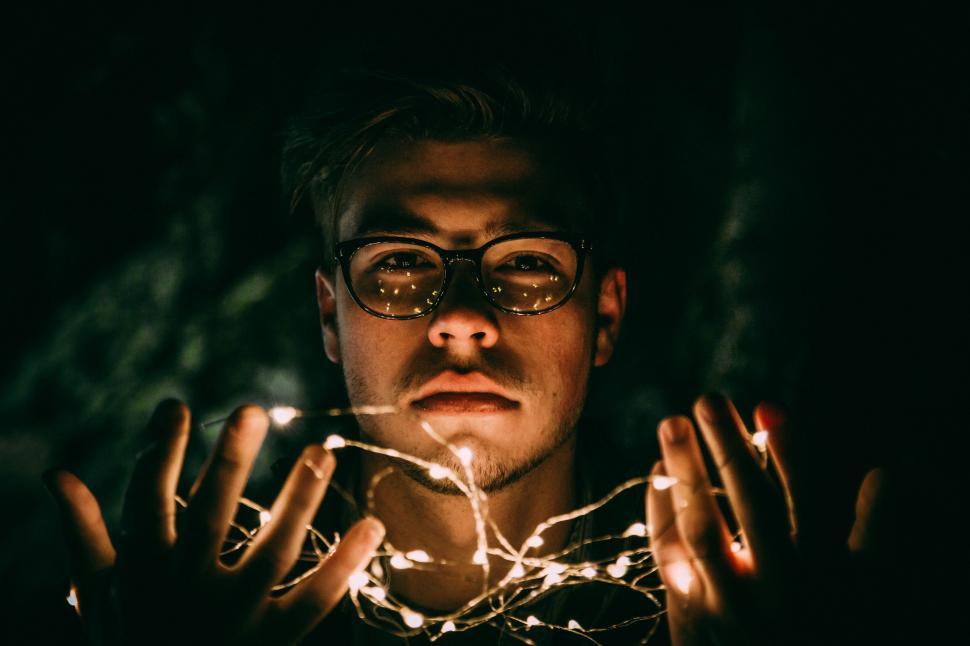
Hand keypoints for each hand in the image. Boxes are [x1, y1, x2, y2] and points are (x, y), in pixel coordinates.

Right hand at [44, 400, 384, 644]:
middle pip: (211, 519)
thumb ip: (84, 532)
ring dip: (298, 501)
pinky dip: (345, 563)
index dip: (161, 453)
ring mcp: (236, 616)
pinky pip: (315, 599)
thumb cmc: (131, 636)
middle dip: (228, 464)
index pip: (148, 503)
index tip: (175, 406)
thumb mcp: (102, 590)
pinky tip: (372, 524)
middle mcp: (190, 590)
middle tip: (251, 410)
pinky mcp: (275, 639)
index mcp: (144, 572)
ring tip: (322, 450)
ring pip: (273, 553)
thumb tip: (54, 473)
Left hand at [646, 394, 891, 644]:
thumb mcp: (861, 590)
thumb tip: (884, 475)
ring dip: (686, 470)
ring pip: (702, 528)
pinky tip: (658, 470)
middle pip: (752, 506)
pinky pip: (669, 555)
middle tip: (709, 399)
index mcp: (822, 574)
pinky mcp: (690, 611)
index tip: (767, 407)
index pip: (807, 501)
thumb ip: (874, 534)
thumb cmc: (820, 626)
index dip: (790, 452)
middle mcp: (777, 587)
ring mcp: (730, 601)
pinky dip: (660, 509)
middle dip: (731, 448)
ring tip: (673, 423)